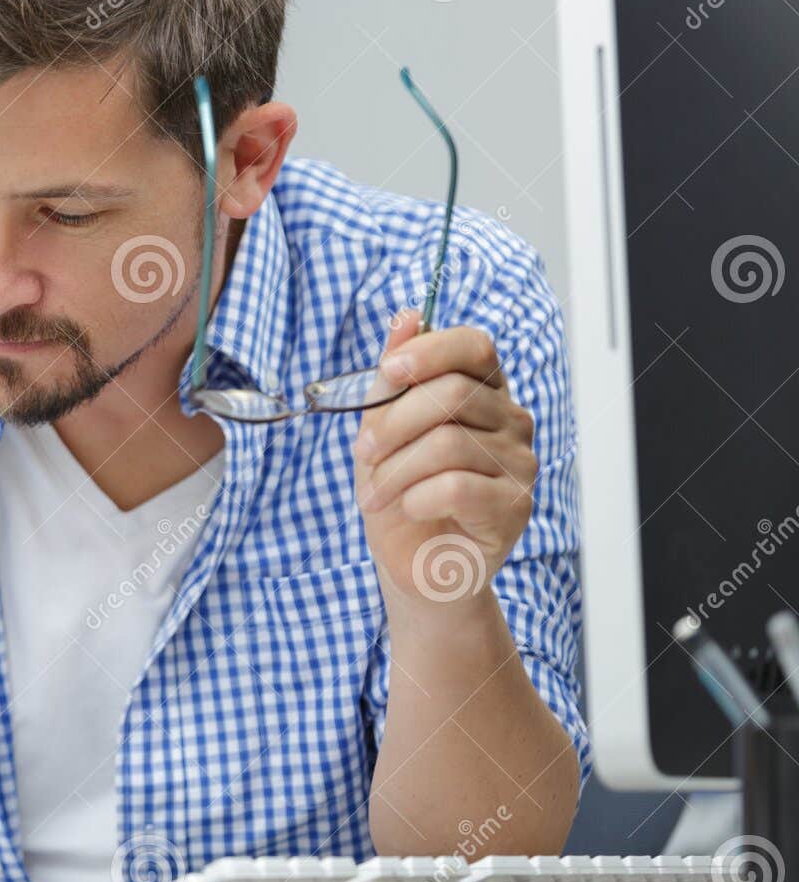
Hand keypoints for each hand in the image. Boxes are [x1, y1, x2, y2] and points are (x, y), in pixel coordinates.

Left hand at [352, 309, 536, 610]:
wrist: (414, 563)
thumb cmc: (400, 493)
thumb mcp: (383, 430)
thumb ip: (395, 376)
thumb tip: (406, 318)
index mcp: (483, 392)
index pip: (475, 346)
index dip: (430, 351)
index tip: (390, 373)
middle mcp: (511, 421)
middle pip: (451, 394)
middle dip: (390, 423)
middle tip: (361, 453)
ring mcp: (520, 463)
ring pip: (447, 442)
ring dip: (394, 469)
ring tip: (372, 495)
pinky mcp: (515, 507)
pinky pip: (457, 487)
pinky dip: (416, 497)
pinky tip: (408, 509)